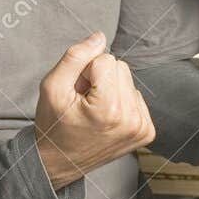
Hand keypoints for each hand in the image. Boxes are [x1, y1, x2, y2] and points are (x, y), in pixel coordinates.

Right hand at [34, 32, 154, 187]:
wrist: (60, 162)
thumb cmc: (54, 124)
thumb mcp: (52, 87)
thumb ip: (75, 56)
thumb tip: (100, 37)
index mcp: (109, 109)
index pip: (107, 59)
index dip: (86, 71)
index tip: (77, 92)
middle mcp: (131, 120)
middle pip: (121, 68)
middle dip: (100, 79)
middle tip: (84, 101)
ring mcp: (142, 128)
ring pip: (129, 81)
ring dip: (110, 90)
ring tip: (93, 111)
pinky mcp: (146, 132)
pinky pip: (136, 97)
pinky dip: (120, 102)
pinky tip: (106, 118)